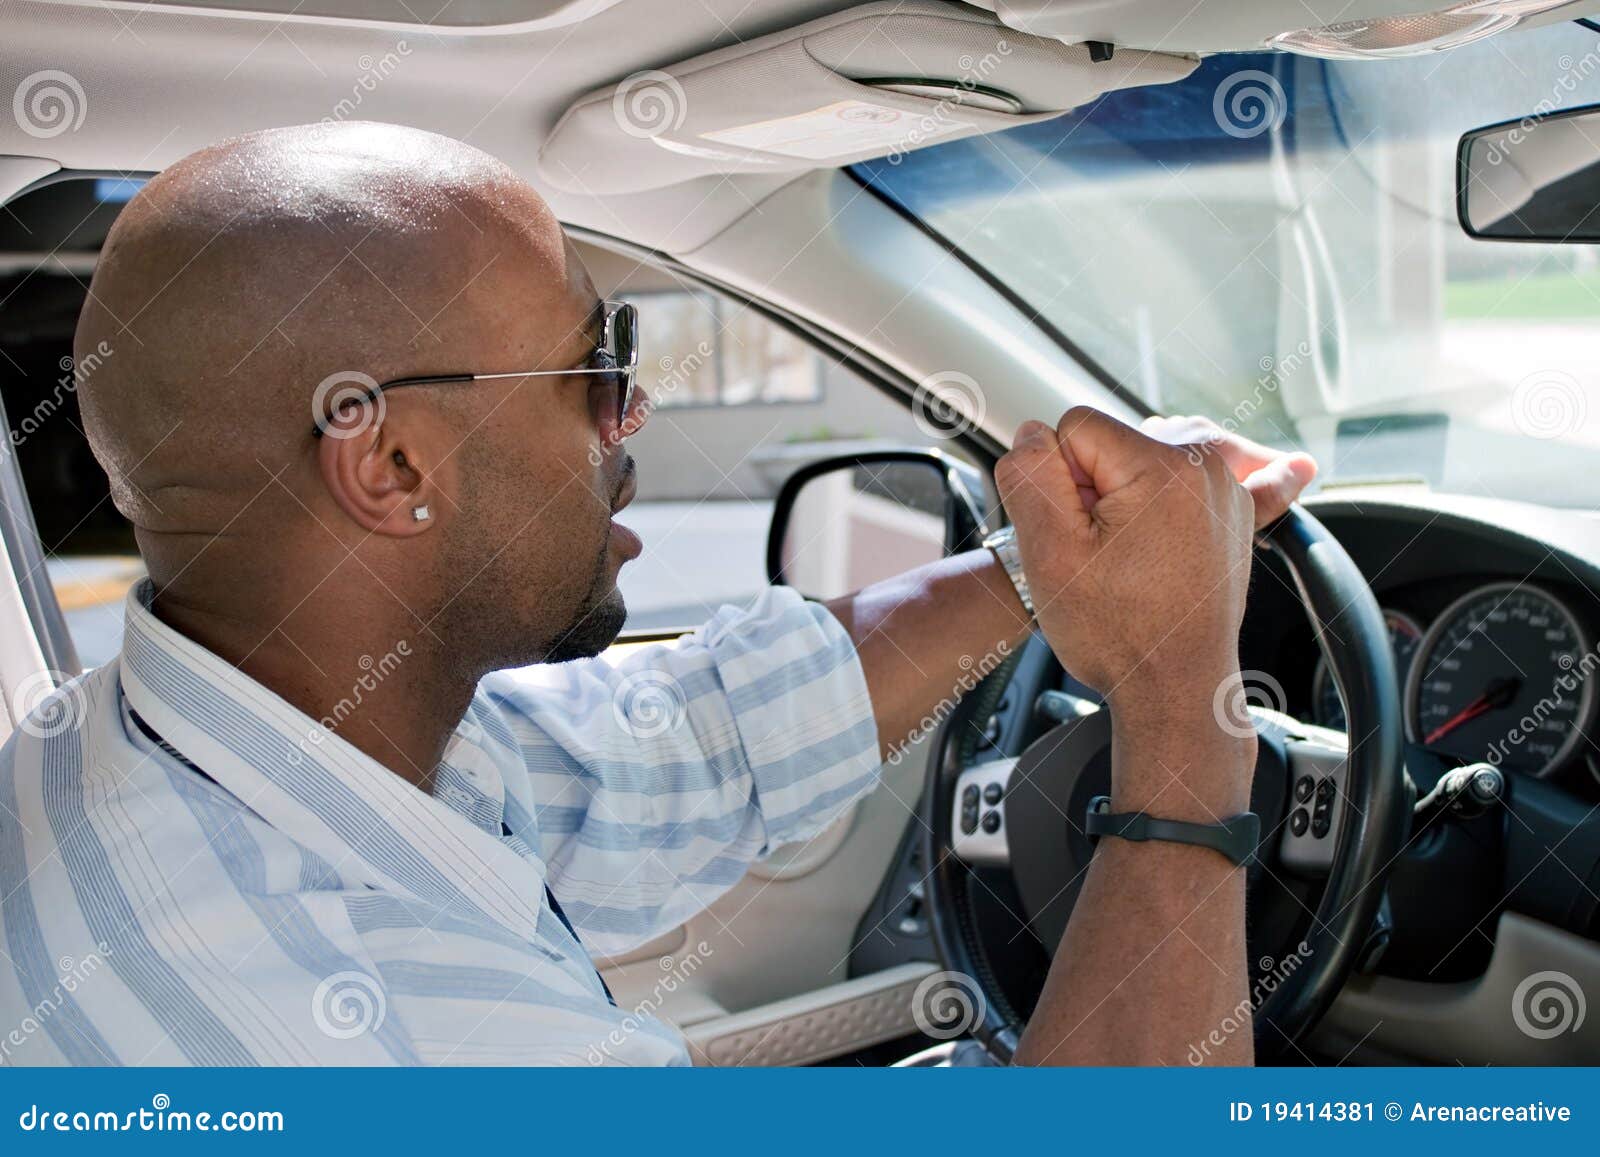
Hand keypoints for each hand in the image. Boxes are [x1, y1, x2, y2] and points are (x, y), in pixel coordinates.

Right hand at [996, 408, 1304, 813]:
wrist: (1174, 688)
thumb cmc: (1119, 633)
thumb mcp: (1049, 552)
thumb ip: (1030, 474)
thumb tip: (1036, 433)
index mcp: (1159, 466)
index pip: (1073, 430)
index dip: (1056, 480)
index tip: (1073, 532)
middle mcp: (1203, 468)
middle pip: (1113, 441)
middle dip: (1091, 486)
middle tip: (1099, 550)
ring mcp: (1227, 491)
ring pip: (1151, 452)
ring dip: (1130, 486)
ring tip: (1126, 545)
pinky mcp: (1236, 517)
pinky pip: (1241, 472)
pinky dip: (1258, 470)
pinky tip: (1296, 467)